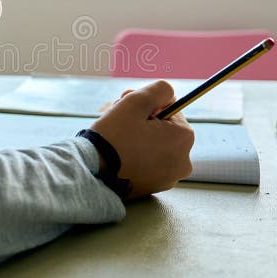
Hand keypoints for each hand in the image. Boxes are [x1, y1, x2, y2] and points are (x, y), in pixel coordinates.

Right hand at [90, 80, 193, 198]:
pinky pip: (149, 163)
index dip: (147, 106)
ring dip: (139, 137)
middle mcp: (183, 161)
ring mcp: (169, 177)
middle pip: (163, 128)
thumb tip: (170, 93)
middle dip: (143, 121)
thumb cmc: (114, 136)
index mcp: (184, 138)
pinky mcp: (155, 187)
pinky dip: (137, 156)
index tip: (129, 110)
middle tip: (119, 121)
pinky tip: (119, 154)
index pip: (170, 109)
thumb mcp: (136, 101)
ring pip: (155, 145)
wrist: (92, 173)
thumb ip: (159, 90)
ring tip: (117, 139)